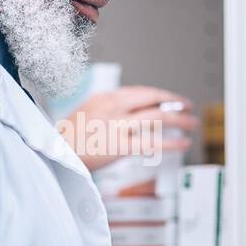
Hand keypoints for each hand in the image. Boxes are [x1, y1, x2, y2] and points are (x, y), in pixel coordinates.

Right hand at [57, 86, 198, 171]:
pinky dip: (173, 142)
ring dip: (179, 120)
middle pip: (153, 99)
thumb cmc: (67, 139)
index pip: (140, 91)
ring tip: (191, 123)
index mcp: (105, 98)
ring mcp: (117, 127)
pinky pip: (153, 142)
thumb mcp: (86, 112)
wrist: (54, 154)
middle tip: (187, 106)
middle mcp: (113, 108)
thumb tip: (131, 112)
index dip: (159, 95)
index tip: (169, 99)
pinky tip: (183, 143)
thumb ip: (108, 109)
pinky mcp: (120, 147)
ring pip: (157, 118)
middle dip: (174, 102)